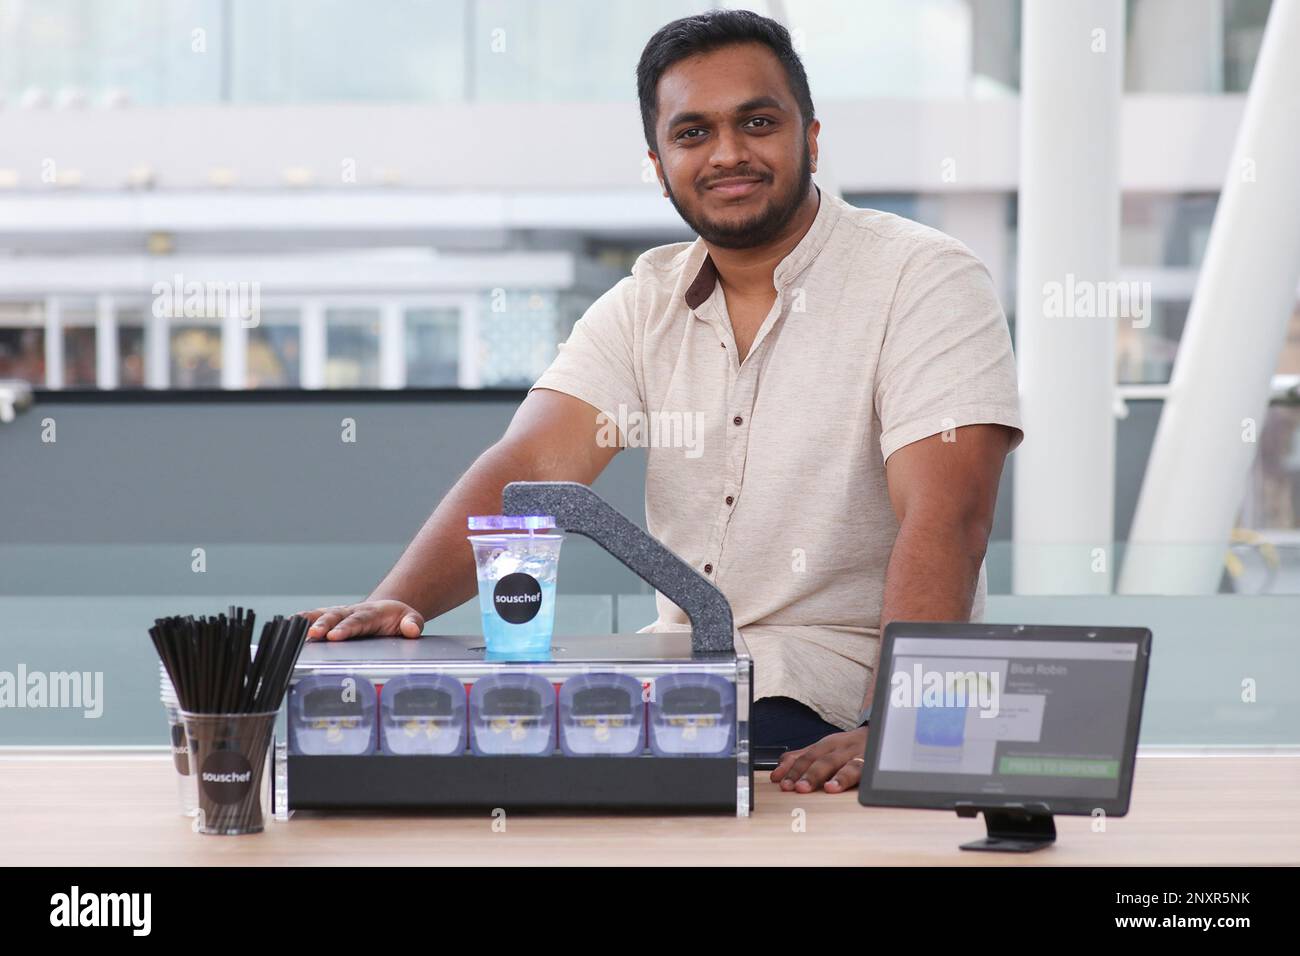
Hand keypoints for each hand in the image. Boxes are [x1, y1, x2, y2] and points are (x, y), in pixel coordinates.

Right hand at [301, 600, 424, 641]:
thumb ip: (412, 624)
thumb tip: (412, 630)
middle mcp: (351, 611)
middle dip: (323, 625)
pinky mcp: (329, 620)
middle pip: (336, 617)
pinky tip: (286, 626)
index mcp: (371, 613)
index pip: (358, 621)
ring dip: (308, 622)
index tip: (335, 636)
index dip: (346, 628)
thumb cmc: (397, 619)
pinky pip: (313, 618)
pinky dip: (300, 622)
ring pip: (321, 615)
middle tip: (314, 634)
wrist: (386, 612)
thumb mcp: (410, 619)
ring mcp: (339, 615)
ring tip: (292, 627)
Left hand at [770, 727, 868, 793]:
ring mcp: (858, 755)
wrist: (879, 734)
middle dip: (810, 774)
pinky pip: (865, 771)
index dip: (792, 768)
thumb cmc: (847, 747)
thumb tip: (776, 774)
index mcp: (827, 744)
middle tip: (797, 788)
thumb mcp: (824, 750)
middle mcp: (841, 748)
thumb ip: (800, 760)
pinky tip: (847, 786)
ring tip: (828, 788)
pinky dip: (855, 778)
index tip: (779, 781)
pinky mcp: (873, 765)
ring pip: (847, 765)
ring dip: (838, 777)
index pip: (806, 756)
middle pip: (824, 760)